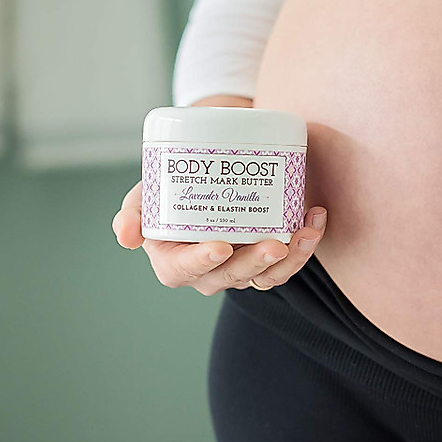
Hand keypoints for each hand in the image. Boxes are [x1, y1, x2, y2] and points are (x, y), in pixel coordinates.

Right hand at [111, 180, 327, 295]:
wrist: (206, 165)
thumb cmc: (172, 184)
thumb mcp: (146, 194)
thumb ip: (133, 213)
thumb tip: (125, 236)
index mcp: (174, 260)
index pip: (184, 269)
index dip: (201, 262)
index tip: (220, 246)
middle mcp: (210, 270)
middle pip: (233, 276)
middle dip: (255, 264)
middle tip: (275, 245)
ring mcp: (242, 265)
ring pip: (268, 276)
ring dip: (291, 259)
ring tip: (305, 233)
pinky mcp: (268, 254)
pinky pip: (289, 260)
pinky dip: (307, 242)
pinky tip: (315, 217)